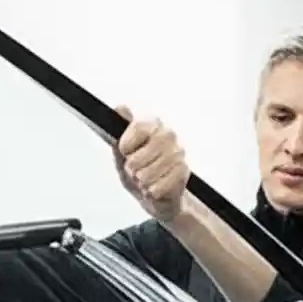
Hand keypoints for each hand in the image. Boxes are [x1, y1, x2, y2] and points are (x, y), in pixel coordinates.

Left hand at [113, 106, 190, 221]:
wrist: (156, 194)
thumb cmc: (138, 170)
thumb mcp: (120, 152)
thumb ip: (118, 131)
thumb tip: (120, 108)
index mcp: (152, 124)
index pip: (138, 127)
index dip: (126, 144)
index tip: (124, 151)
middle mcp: (168, 135)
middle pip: (137, 157)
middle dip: (131, 169)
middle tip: (134, 170)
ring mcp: (178, 153)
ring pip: (146, 175)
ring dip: (141, 182)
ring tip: (145, 179)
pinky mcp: (184, 172)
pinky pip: (157, 187)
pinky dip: (151, 192)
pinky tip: (155, 187)